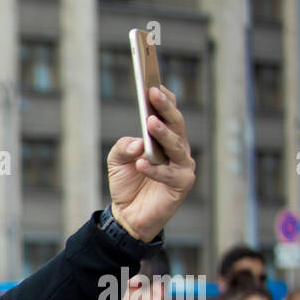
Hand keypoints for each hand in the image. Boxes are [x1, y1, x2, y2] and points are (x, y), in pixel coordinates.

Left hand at [107, 85, 195, 241]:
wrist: (128, 215)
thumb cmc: (127, 182)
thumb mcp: (116, 161)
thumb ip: (123, 147)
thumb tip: (138, 142)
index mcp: (166, 138)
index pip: (169, 114)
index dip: (164, 98)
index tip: (153, 84)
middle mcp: (178, 148)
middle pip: (176, 124)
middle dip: (165, 108)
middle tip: (153, 93)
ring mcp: (183, 166)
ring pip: (176, 146)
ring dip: (163, 134)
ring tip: (150, 123)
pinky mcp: (182, 184)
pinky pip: (169, 174)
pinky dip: (155, 169)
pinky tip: (141, 163)